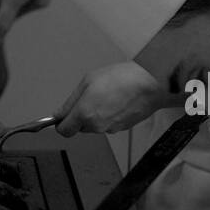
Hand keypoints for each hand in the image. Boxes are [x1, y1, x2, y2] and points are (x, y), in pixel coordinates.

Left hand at [55, 62, 170, 136]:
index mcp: (84, 114)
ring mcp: (110, 129)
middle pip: (80, 128)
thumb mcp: (88, 81)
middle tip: (90, 97)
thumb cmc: (122, 78)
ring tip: (107, 96)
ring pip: (95, 126)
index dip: (61, 123)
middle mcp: (96, 126)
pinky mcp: (122, 128)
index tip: (63, 116)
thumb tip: (59, 114)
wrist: (151, 84)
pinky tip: (117, 101)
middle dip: (81, 116)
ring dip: (96, 115)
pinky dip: (109, 115)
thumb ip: (71, 101)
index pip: (64, 131)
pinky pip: (108, 124)